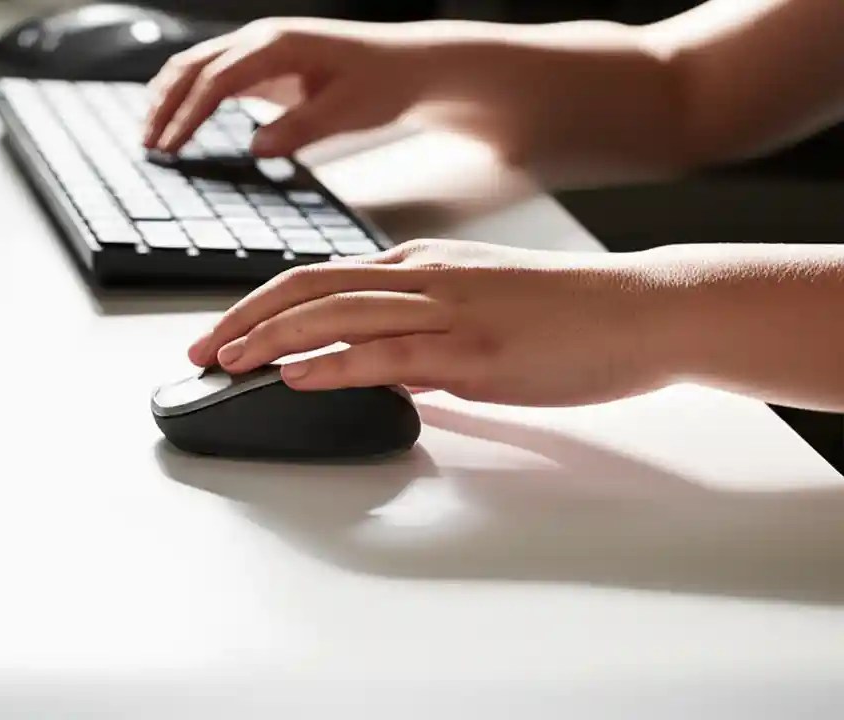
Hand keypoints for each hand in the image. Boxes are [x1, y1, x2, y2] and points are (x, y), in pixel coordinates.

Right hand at [142, 18, 427, 156]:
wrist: (408, 65)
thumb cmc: (381, 84)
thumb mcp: (345, 113)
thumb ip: (299, 130)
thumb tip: (255, 148)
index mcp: (278, 45)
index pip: (217, 80)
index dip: (189, 116)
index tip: (170, 148)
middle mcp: (262, 38)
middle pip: (194, 67)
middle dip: (165, 105)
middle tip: (148, 145)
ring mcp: (260, 47)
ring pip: (197, 65)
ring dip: (169, 97)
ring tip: (152, 135)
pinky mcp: (263, 62)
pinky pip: (213, 73)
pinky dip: (188, 93)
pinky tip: (176, 118)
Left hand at [186, 240, 674, 406]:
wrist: (642, 310)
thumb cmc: (567, 314)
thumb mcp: (478, 310)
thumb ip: (421, 337)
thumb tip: (375, 371)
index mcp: (422, 266)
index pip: (320, 277)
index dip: (262, 303)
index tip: (225, 331)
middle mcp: (424, 277)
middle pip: (311, 287)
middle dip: (246, 318)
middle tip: (201, 350)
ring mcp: (448, 310)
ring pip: (338, 314)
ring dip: (273, 339)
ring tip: (227, 362)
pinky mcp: (474, 349)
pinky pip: (389, 352)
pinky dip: (335, 363)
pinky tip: (298, 375)